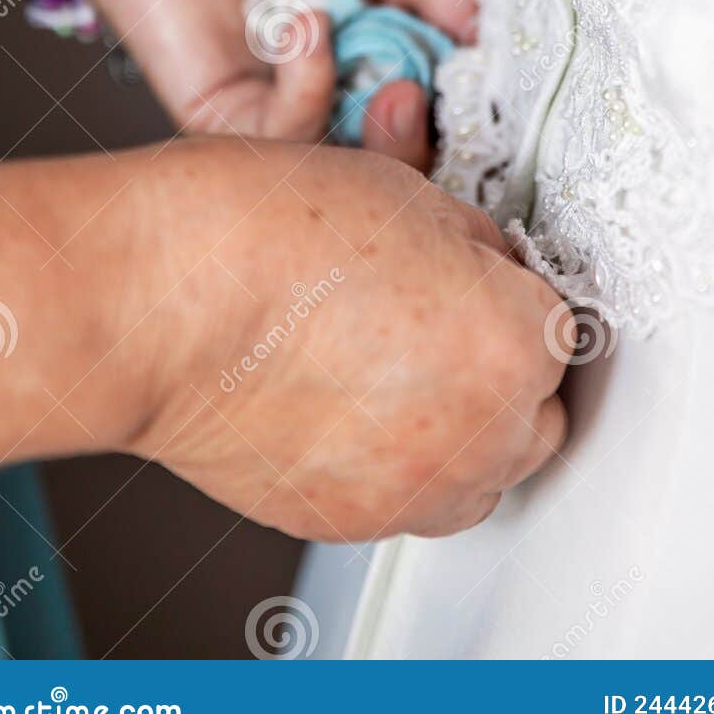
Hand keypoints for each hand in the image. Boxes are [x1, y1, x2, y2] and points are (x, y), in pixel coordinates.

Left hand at [62, 0, 477, 167]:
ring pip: (340, 167)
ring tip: (381, 68)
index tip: (488, 89)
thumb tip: (500, 26)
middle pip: (389, 168)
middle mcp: (325, 107)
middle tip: (422, 94)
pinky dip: (308, 82)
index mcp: (367, 71)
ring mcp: (273, 120)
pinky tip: (305, 24)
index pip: (429, 123)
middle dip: (417, 142)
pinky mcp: (220, 123)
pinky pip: (281, 135)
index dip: (462, 120)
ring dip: (369, 122)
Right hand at [126, 139, 568, 540]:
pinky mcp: (350, 521)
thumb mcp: (407, 193)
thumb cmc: (262, 235)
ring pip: (476, 467)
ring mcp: (414, 488)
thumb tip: (484, 269)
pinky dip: (390, 457)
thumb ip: (472, 248)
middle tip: (441, 317)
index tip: (475, 276)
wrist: (158, 302)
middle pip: (533, 409)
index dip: (507, 288)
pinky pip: (404, 495)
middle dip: (499, 365)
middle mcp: (480, 433)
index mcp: (513, 342)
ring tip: (391, 363)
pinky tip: (342, 400)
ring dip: (456, 423)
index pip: (555, 322)